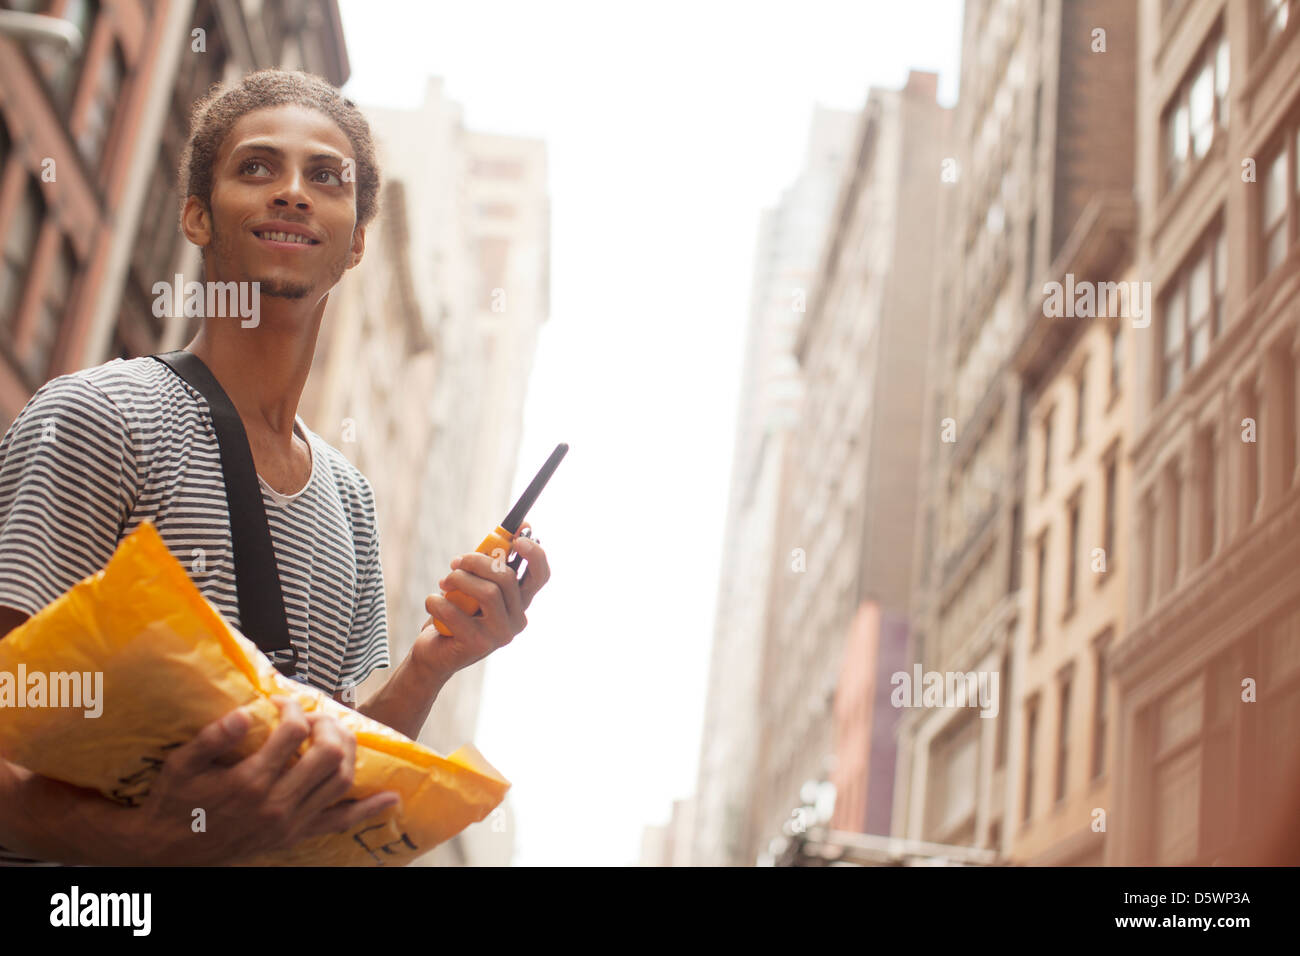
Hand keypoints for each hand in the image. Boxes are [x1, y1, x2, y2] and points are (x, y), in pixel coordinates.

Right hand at [132, 696, 399, 864]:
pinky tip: (390, 798)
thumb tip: (243, 713)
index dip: (293, 708)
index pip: (293, 733)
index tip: (282, 702)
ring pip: (341, 781)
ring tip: (335, 735)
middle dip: (329, 725)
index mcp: (249, 782)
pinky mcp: (295, 835)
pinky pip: (340, 822)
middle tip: (314, 716)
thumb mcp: (180, 765)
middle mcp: (276, 805)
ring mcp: (290, 823)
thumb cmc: (174, 803)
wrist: (168, 851)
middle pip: (329, 754)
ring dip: (348, 752)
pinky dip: (367, 810)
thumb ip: (212, 738)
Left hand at [413, 521, 550, 683]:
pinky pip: (456, 612)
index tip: (517, 538)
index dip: (534, 554)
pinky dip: (437, 601)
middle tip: (455, 562)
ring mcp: (500, 635)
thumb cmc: (456, 613)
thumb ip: (490, 562)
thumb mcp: (474, 584)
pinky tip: (432, 603)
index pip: (540, 576)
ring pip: (487, 592)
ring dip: (458, 579)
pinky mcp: (478, 645)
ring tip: (443, 584)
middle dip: (476, 561)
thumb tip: (510, 531)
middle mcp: (516, 620)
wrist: (435, 653)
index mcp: (519, 602)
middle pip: (506, 578)